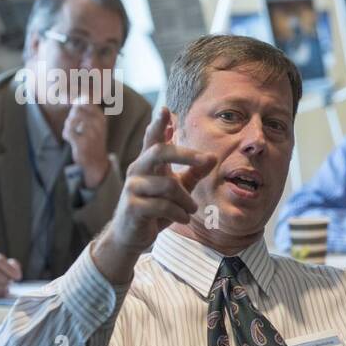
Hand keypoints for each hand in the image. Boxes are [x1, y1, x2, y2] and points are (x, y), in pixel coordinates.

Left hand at [62, 100, 110, 187]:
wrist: (96, 162)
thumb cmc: (91, 139)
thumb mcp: (92, 122)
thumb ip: (84, 109)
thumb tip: (75, 96)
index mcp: (100, 117)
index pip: (85, 100)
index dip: (75, 102)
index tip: (73, 112)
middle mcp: (99, 124)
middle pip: (76, 109)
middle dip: (71, 116)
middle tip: (73, 126)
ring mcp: (92, 134)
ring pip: (71, 120)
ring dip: (68, 126)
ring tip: (72, 133)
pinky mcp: (84, 144)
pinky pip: (68, 132)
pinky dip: (66, 135)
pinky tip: (70, 139)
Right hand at [91, 107, 215, 284]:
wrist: (133, 235)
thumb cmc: (157, 209)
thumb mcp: (178, 190)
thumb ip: (193, 173)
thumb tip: (213, 157)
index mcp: (148, 163)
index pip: (152, 140)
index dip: (158, 125)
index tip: (166, 109)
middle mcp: (137, 170)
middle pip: (159, 152)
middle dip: (186, 154)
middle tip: (207, 159)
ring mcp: (132, 187)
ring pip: (168, 185)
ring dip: (187, 199)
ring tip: (192, 209)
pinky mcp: (132, 206)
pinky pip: (163, 205)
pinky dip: (179, 213)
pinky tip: (183, 218)